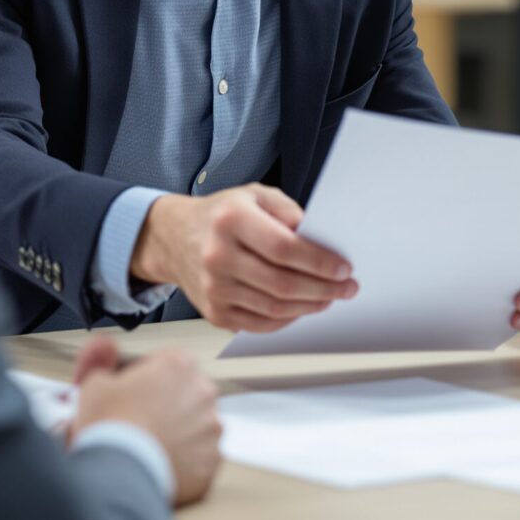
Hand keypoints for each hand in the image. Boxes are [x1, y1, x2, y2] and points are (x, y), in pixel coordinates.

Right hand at [69, 339, 222, 507]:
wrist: (121, 474)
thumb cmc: (109, 426)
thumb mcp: (94, 383)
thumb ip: (102, 358)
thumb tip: (105, 346)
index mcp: (179, 365)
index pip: (167, 362)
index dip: (146, 377)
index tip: (132, 392)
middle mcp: (203, 392)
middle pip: (185, 393)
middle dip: (166, 404)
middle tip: (139, 421)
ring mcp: (211, 428)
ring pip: (195, 425)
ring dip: (178, 432)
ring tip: (148, 445)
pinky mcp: (212, 460)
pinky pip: (200, 457)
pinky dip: (185, 461)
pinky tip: (161, 464)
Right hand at [132, 184, 358, 332]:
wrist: (173, 238)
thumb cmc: (221, 215)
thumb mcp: (255, 196)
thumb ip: (288, 212)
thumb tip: (322, 240)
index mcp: (230, 220)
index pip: (284, 248)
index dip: (319, 261)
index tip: (344, 268)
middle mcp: (218, 256)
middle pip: (282, 283)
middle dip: (323, 288)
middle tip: (347, 287)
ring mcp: (214, 289)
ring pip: (274, 307)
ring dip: (310, 306)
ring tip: (330, 297)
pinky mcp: (214, 312)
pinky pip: (260, 323)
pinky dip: (287, 318)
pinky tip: (303, 307)